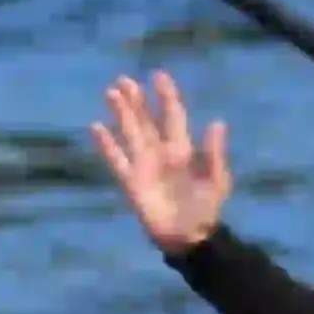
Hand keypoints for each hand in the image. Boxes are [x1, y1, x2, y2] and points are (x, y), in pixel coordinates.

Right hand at [92, 71, 232, 256]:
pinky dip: (106, 145)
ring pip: (130, 133)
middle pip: (146, 121)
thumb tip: (217, 122)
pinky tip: (96, 127)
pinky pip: (116, 160)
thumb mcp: (216, 181)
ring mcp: (143, 165)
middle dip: (136, 101)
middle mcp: (160, 152)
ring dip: (121, 114)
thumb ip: (214, 153)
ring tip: (111, 93)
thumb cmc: (206, 209)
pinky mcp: (130, 182)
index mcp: (183, 149)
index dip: (166, 97)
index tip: (158, 76)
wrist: (188, 237)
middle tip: (124, 79)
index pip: (173, 117)